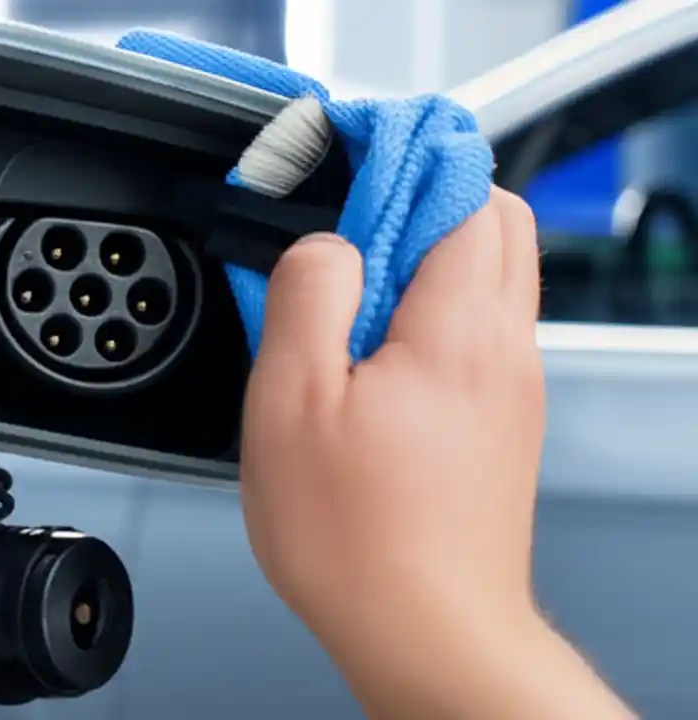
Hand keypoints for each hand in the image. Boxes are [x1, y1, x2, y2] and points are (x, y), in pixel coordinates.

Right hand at [240, 189, 634, 717]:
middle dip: (425, 201)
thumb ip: (306, 295)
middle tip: (347, 228)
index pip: (465, 192)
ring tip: (348, 298)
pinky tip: (370, 359)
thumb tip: (322, 244)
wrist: (425, 631)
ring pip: (491, 278)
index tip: (352, 164)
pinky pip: (478, 332)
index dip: (407, 162)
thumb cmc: (358, 537)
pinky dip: (433, 312)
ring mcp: (510, 388)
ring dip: (427, 259)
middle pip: (495, 223)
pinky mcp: (500, 424)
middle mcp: (503, 350)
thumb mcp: (291, 400)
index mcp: (457, 329)